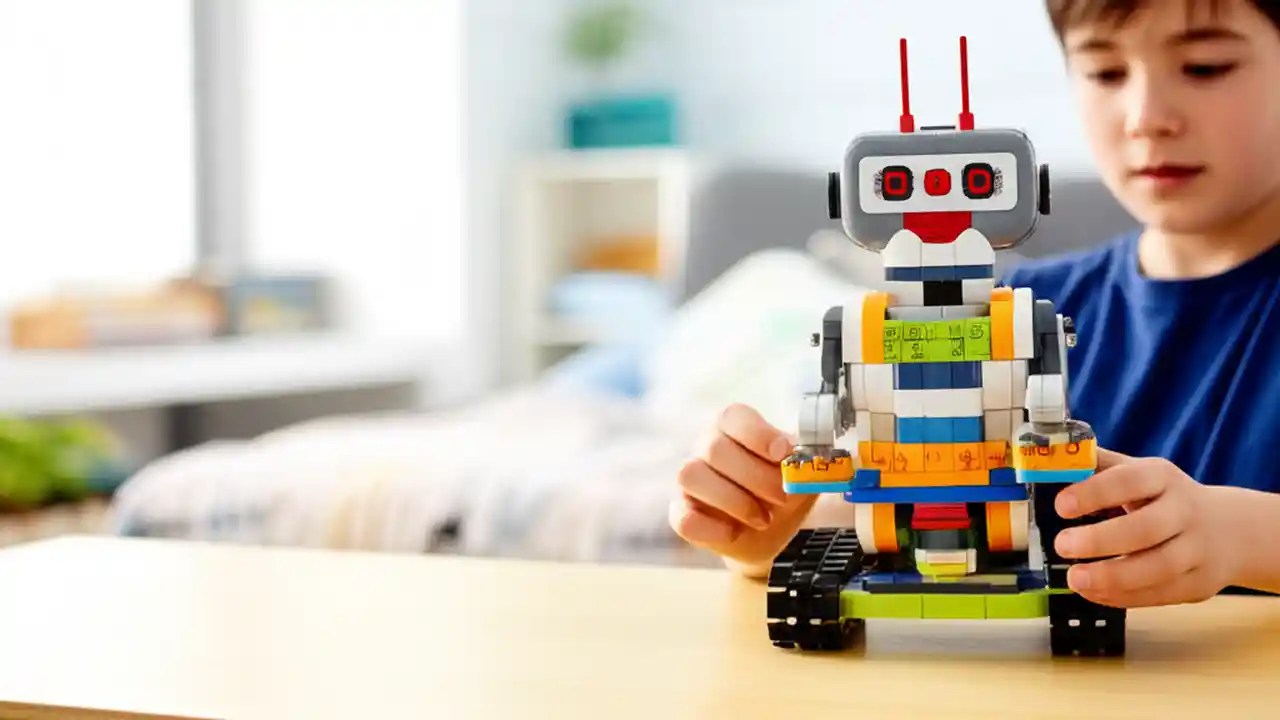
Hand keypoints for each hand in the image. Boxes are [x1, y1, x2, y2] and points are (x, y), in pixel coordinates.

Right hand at [669, 404, 816, 575]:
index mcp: (734, 428)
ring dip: (733, 500)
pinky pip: (684, 517)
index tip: (782, 453)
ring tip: (762, 518)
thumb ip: (804, 464)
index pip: (733, 416)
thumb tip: (805, 459)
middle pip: (715, 448)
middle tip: (781, 497)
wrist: (769, 535)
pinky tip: (734, 532)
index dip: (757, 433)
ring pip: (691, 475)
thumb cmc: (783, 494)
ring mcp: (690, 480)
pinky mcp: (681, 512)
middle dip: (755, 476)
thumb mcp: (801, 477)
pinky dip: (713, 528)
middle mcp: (705, 447)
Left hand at [1053, 448, 1237, 607]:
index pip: (1130, 481)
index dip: (1095, 493)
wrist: (1230, 529)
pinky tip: (1093, 592)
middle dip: (1101, 540)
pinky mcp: (1199, 583)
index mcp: (1162, 477)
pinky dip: (1124, 597)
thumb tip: (1052, 458)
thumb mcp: (1137, 472)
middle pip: (1147, 528)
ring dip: (1112, 577)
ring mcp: (1197, 550)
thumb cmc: (1162, 497)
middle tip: (1062, 545)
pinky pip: (1161, 594)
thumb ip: (1096, 466)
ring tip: (1075, 578)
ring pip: (1159, 568)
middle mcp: (1184, 511)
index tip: (1061, 506)